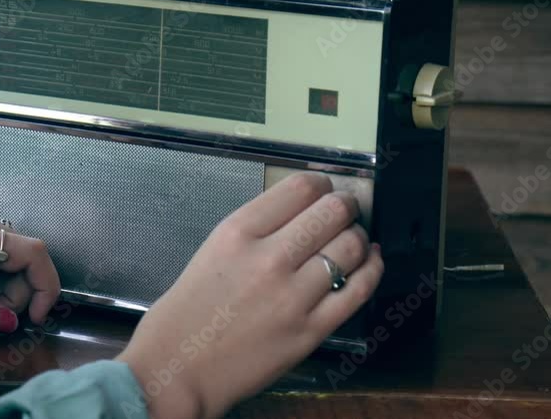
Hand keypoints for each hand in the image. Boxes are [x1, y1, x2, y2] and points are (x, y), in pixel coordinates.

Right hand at [116, 173, 383, 418]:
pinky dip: (372, 269)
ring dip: (358, 236)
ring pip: (351, 247)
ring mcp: (293, 296)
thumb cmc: (187, 311)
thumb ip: (255, 230)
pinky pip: (358, 290)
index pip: (299, 188)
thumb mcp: (213, 250)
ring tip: (354, 238)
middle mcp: (269, 258)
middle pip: (332, 212)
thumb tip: (301, 215)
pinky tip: (370, 261)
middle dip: (346, 206)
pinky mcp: (311, 330)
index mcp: (238, 232)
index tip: (326, 189)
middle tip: (346, 210)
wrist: (178, 367)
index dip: (323, 183)